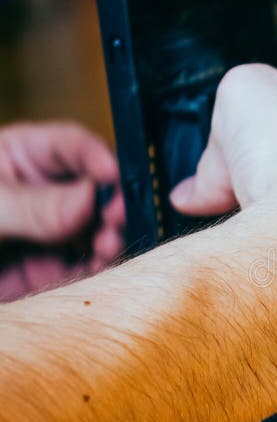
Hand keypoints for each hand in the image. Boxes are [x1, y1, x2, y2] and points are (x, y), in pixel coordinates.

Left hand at [0, 122, 124, 301]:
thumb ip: (29, 206)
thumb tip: (87, 199)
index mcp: (16, 158)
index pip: (70, 147)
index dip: (97, 158)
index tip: (114, 175)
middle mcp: (40, 195)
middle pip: (93, 192)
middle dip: (110, 206)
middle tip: (113, 221)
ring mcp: (45, 236)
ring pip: (93, 234)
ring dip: (107, 241)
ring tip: (105, 249)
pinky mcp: (44, 274)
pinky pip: (81, 271)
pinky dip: (96, 273)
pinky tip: (97, 270)